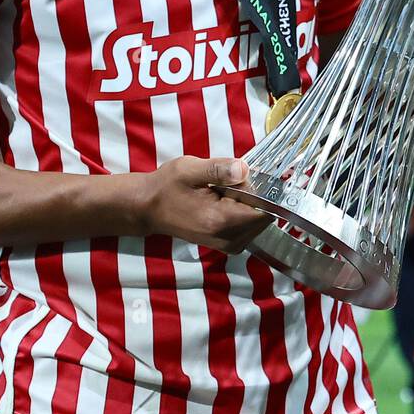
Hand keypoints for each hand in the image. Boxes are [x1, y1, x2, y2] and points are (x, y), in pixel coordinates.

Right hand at [139, 156, 269, 252]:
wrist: (149, 208)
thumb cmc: (167, 188)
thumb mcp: (189, 169)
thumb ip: (219, 169)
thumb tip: (243, 169)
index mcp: (220, 221)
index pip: (264, 210)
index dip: (261, 190)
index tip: (243, 178)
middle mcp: (227, 238)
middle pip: (263, 216)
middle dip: (254, 196)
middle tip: (228, 184)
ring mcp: (227, 244)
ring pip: (258, 221)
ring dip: (248, 204)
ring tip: (222, 193)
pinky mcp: (227, 244)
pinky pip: (249, 226)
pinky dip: (243, 212)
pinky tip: (223, 202)